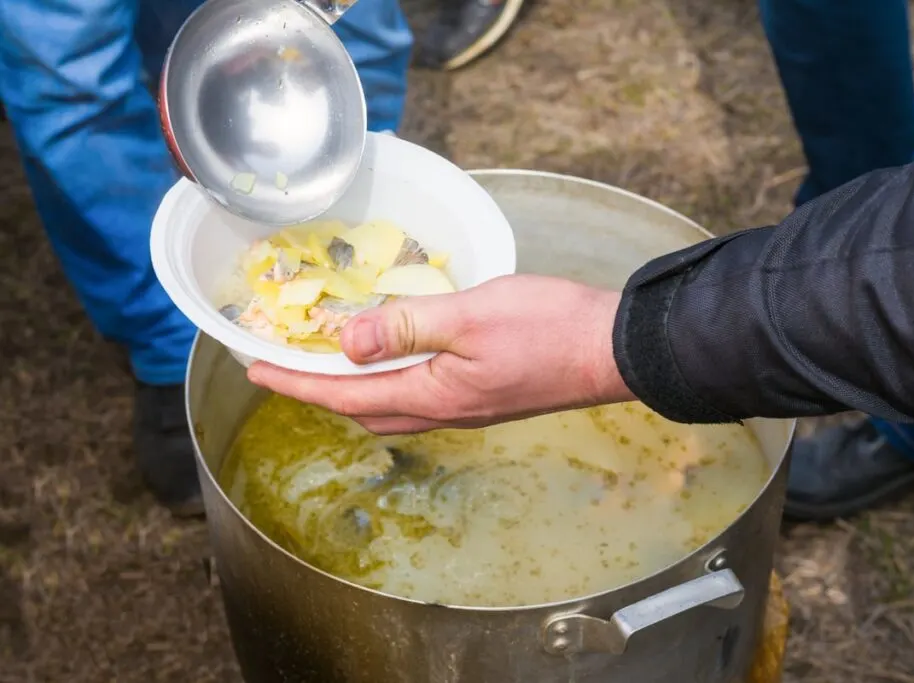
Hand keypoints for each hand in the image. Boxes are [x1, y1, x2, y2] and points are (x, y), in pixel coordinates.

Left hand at [247, 275, 635, 433]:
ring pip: (392, 408)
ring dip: (353, 389)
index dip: (296, 381)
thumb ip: (406, 326)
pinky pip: (420, 398)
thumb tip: (346, 342)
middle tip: (286, 364)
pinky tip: (394, 358)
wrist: (614, 350)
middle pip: (364, 409)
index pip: (346, 393)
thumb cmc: (549, 326)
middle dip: (318, 390)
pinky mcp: (487, 397)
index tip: (254, 368)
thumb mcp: (470, 316)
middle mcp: (446, 411)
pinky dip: (389, 382)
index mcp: (434, 394)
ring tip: (330, 362)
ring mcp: (469, 408)